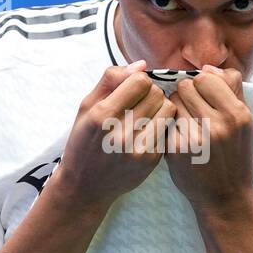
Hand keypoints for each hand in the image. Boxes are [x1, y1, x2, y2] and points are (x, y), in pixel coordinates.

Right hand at [49, 60, 177, 209]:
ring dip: (159, 107)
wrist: (85, 186)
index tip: (131, 89)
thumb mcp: (86, 107)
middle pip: (156, 93)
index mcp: (102, 116)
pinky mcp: (151, 160)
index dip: (138, 80)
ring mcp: (138, 148)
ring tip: (146, 115)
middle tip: (139, 103)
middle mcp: (120, 133)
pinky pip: (168, 128)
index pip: (139, 81)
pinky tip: (148, 130)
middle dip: (150, 92)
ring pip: (167, 108)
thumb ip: (110, 81)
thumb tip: (141, 65)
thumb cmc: (84, 142)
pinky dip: (162, 125)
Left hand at [165, 65, 252, 213]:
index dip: (200, 85)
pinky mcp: (177, 150)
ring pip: (172, 103)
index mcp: (238, 114)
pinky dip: (170, 127)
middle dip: (186, 96)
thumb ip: (231, 89)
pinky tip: (180, 140)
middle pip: (185, 87)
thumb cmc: (234, 155)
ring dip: (176, 110)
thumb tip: (207, 67)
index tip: (203, 98)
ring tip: (188, 126)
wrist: (226, 196)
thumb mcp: (244, 121)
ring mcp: (196, 138)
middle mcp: (218, 125)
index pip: (205, 78)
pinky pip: (165, 122)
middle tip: (193, 113)